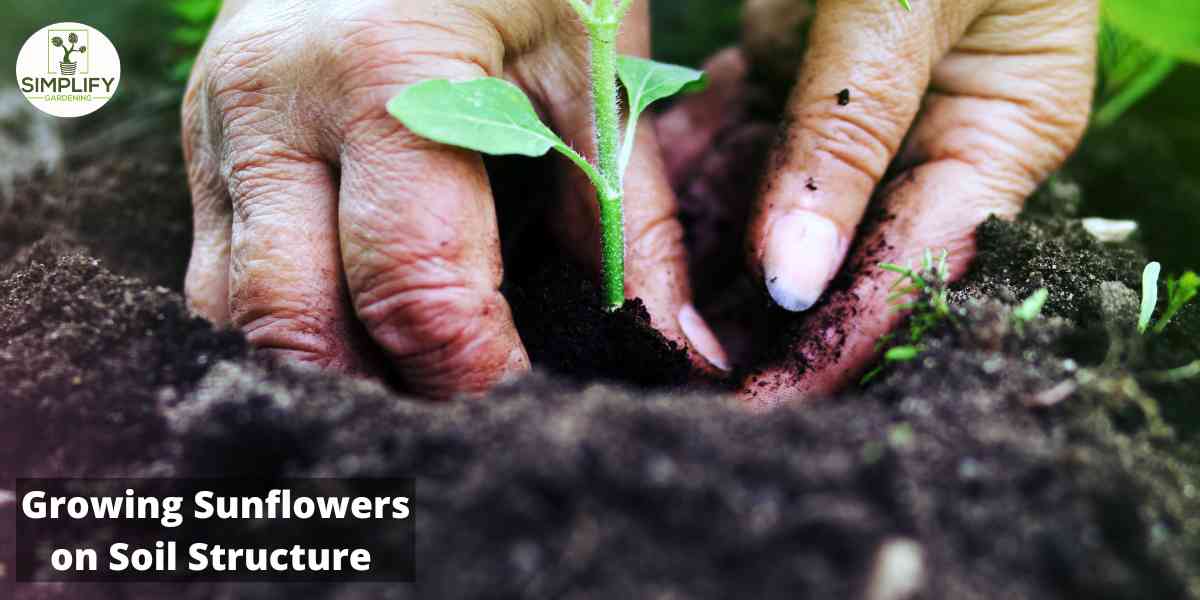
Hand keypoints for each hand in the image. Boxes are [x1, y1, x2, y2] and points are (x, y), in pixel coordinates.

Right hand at [182, 0, 726, 397]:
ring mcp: (220, 124)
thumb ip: (630, 219)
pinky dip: (293, 320)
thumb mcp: (594, 67)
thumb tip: (676, 350)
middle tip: (468, 417)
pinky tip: (359, 326)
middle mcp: (273, 107)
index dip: (477, 377)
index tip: (532, 409)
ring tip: (412, 383)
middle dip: (385, 396)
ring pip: (238, 313)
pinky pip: (224, 269)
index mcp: (382, 78)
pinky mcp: (208, 139)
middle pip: (296, 325)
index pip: (415, 291)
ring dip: (325, 368)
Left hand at [671, 0, 1096, 405]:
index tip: (771, 400)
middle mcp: (926, 134)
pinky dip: (687, 162)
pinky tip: (642, 206)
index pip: (915, 263)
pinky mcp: (790, 69)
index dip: (842, 339)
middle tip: (688, 370)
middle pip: (836, 253)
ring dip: (706, 248)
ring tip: (649, 311)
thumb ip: (843, 137)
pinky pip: (732, 135)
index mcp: (998, 130)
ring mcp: (852, 107)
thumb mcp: (902, 11)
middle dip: (760, 313)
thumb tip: (793, 278)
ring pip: (769, 202)